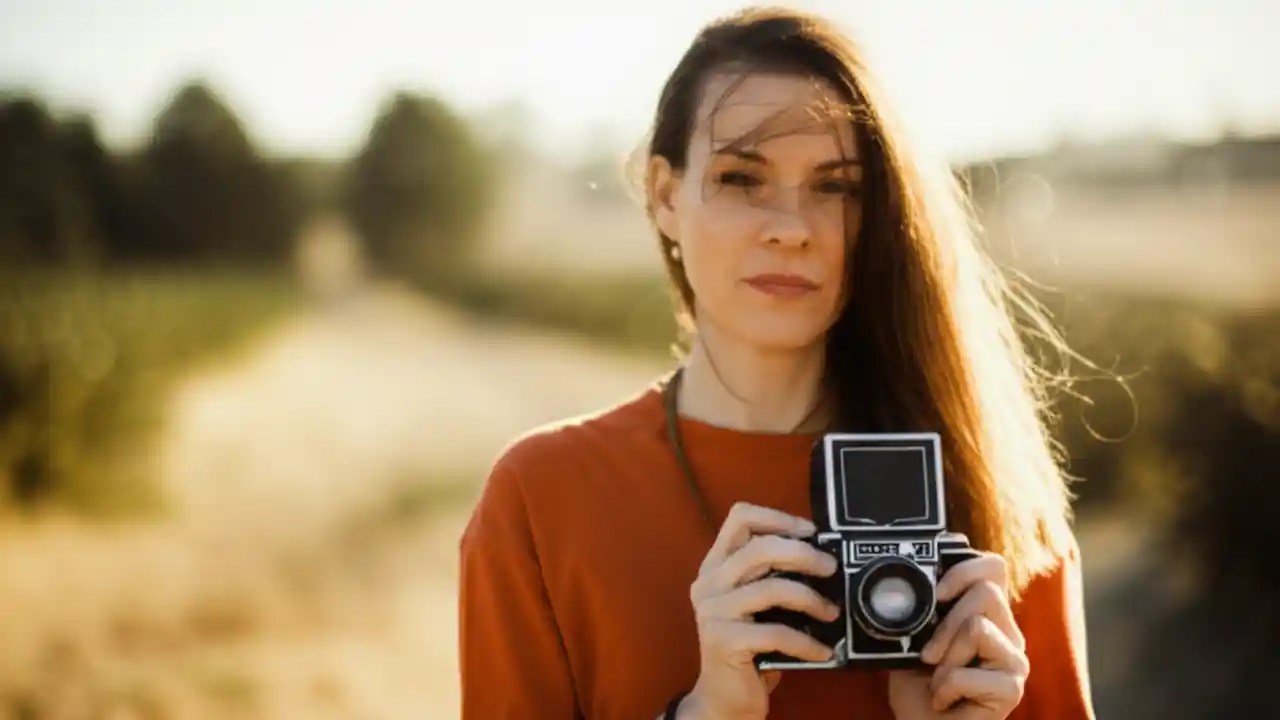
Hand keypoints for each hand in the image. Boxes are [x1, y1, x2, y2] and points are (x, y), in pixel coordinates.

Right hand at [679, 502, 839, 719]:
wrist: (723, 696)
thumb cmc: (748, 645)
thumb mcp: (755, 603)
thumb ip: (772, 575)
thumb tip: (822, 557)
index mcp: (715, 565)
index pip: (740, 518)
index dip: (778, 518)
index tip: (809, 532)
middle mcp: (709, 583)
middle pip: (760, 548)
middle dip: (804, 555)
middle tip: (830, 568)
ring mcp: (714, 612)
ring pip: (772, 588)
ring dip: (811, 599)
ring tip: (831, 612)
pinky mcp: (725, 641)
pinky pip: (777, 632)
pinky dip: (807, 642)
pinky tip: (822, 651)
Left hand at [888, 553, 1028, 718]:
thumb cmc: (919, 686)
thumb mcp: (914, 639)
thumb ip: (924, 610)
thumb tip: (914, 583)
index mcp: (986, 614)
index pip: (993, 567)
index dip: (964, 570)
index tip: (937, 594)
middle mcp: (1007, 632)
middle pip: (987, 591)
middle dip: (945, 622)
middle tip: (929, 654)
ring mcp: (1014, 660)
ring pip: (976, 626)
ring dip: (944, 659)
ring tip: (939, 680)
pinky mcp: (1011, 689)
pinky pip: (966, 673)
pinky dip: (944, 688)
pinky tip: (945, 701)